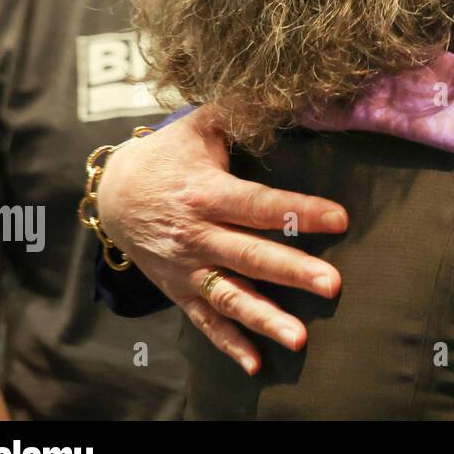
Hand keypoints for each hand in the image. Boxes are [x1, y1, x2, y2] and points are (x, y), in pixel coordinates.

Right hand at [96, 105, 347, 373]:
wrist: (112, 193)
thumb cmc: (169, 155)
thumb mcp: (199, 127)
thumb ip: (239, 111)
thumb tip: (280, 89)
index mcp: (207, 194)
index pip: (260, 204)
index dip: (299, 211)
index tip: (341, 218)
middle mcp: (197, 235)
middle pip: (250, 256)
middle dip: (292, 272)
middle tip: (333, 285)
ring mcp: (187, 268)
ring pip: (230, 297)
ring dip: (265, 318)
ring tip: (301, 338)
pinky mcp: (180, 290)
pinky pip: (206, 321)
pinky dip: (229, 344)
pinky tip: (257, 365)